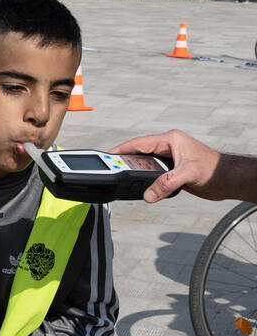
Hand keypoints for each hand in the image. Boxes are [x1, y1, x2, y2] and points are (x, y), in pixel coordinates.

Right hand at [110, 130, 225, 202]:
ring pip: (144, 164)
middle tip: (111, 170)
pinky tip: (140, 187)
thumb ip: (167, 184)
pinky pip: (152, 173)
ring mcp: (170, 159)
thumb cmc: (215, 171)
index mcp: (171, 140)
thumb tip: (148, 195)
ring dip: (135, 172)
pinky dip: (144, 180)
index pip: (139, 143)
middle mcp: (168, 147)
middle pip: (139, 153)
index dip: (121, 149)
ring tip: (122, 179)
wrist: (229, 180)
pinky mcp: (172, 170)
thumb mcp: (188, 175)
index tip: (106, 156)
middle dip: (125, 161)